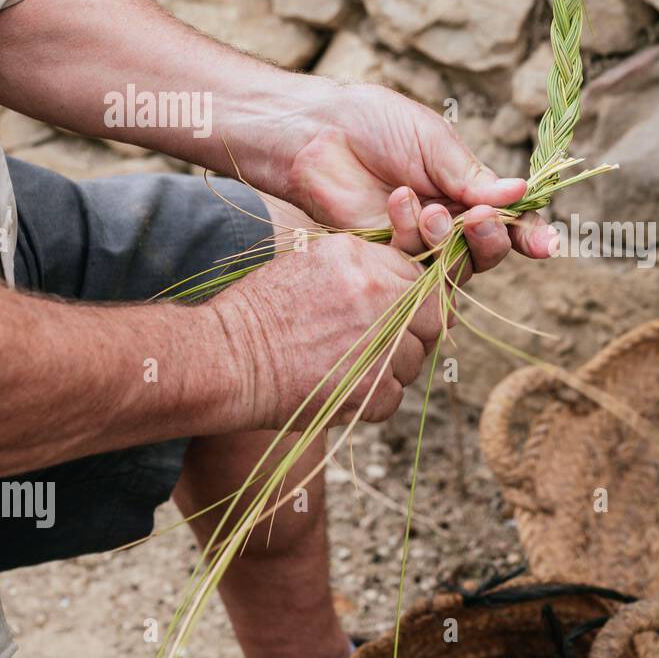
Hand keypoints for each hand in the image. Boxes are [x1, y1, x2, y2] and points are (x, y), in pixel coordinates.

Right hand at [211, 233, 448, 427]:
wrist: (226, 359)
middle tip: (385, 344)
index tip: (394, 314)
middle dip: (416, 332)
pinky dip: (374, 397)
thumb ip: (362, 269)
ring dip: (392, 367)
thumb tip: (405, 284)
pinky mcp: (373, 388)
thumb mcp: (310, 265)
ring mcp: (380, 342)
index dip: (410, 300)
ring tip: (350, 367)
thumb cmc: (261, 313)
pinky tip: (342, 388)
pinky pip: (395, 394)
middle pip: (432, 317)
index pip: (418, 278)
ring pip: (415, 359)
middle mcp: (377, 295)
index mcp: (362, 260)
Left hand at [284, 83, 557, 262]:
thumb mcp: (434, 142)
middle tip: (481, 218)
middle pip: (488, 250)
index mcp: (466, 189)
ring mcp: (416, 240)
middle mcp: (447, 220)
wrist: (316, 131)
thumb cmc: (375, 124)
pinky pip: (412, 259)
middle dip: (493, 238)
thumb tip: (522, 192)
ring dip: (451, 238)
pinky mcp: (383, 255)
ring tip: (433, 208)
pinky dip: (411, 231)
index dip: (530, 235)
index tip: (548, 246)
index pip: (508, 220)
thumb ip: (473, 176)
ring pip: (455, 263)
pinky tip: (400, 201)